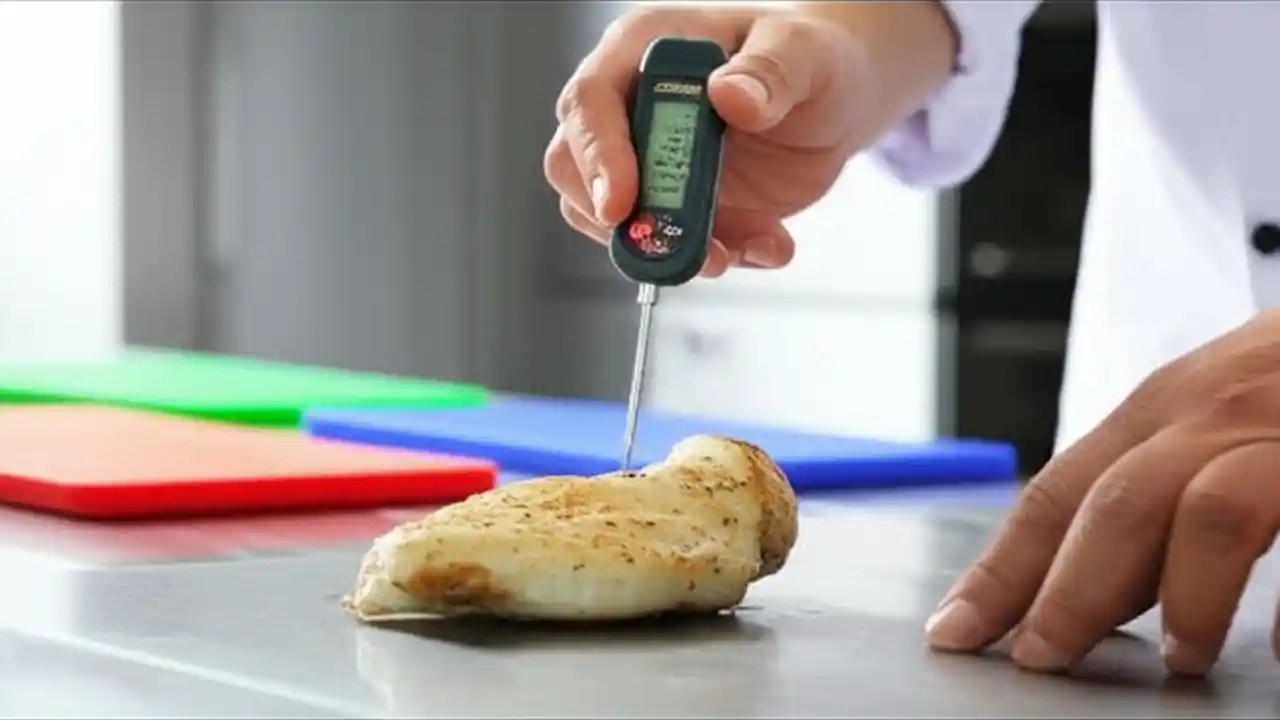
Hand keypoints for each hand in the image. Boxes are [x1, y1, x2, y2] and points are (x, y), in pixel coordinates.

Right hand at [543, 6, 878, 277]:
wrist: (834, 105)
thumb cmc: (810, 60)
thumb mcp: (805, 54)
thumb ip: (772, 72)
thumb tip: (729, 95)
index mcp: (645, 49)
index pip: (590, 101)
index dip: (596, 155)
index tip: (621, 204)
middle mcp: (630, 106)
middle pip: (574, 168)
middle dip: (620, 219)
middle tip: (679, 247)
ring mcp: (644, 162)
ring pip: (609, 220)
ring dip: (668, 249)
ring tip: (739, 249)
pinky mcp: (670, 207)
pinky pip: (665, 246)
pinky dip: (714, 258)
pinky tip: (764, 243)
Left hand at [926, 309, 1279, 675]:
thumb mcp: (1199, 421)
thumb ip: (1144, 500)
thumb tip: (1081, 597)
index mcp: (1153, 412)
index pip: (1053, 497)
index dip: (999, 570)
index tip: (954, 630)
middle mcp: (1204, 415)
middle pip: (1114, 506)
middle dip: (1066, 593)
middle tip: (1037, 661)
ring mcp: (1276, 430)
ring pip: (1208, 514)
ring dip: (1186, 598)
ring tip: (1180, 660)